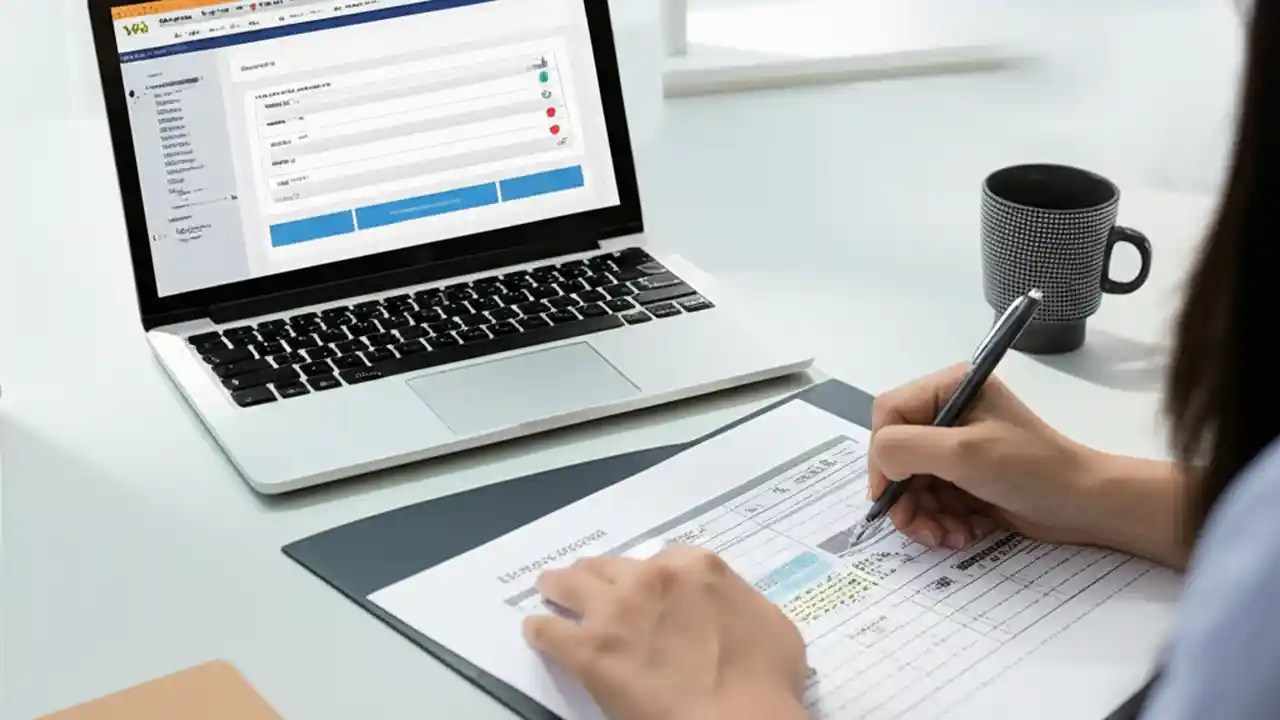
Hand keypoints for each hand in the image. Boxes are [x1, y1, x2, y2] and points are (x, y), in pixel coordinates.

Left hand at [523, 547, 807, 719]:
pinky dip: (540, 630)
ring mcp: (617, 612)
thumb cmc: (766, 683)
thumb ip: (740, 605)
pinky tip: (535, 631)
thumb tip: (729, 612)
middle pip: (611, 567)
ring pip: (572, 585)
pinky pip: (550, 632)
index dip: (647, 577)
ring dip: (559, 586)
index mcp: (698, 569)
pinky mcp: (590, 650)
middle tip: (583, 580)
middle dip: (596, 574)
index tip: (641, 587)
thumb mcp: (772, 626)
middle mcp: (652, 578)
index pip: (659, 562)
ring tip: (549, 588)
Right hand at [867, 364, 1097, 549]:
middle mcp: (949, 411)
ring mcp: (957, 446)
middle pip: (896, 455)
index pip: (888, 415)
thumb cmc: (1029, 469)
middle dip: (906, 496)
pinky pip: (932, 500)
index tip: (889, 495)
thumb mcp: (962, 453)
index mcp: (949, 388)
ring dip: (924, 516)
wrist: (1084, 505)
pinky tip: (963, 533)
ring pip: (911, 483)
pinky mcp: (965, 477)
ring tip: (948, 536)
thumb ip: (905, 448)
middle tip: (922, 528)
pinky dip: (941, 521)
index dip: (882, 456)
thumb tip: (879, 465)